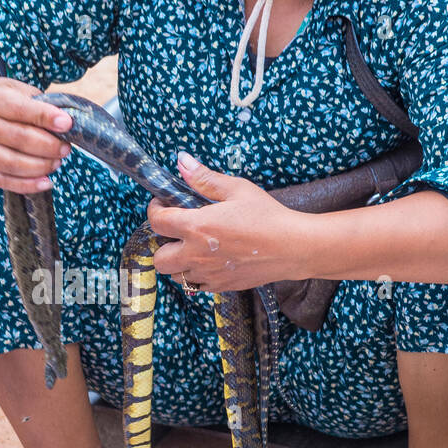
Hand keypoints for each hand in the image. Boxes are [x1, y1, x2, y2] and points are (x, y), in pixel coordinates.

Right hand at [0, 79, 72, 194]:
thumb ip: (39, 104)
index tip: (67, 124)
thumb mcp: (18, 89)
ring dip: (40, 166)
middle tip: (65, 148)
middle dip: (48, 146)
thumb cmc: (3, 99)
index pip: (20, 109)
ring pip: (11, 163)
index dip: (45, 117)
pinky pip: (3, 180)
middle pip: (17, 138)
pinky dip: (26, 185)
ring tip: (56, 162)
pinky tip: (45, 182)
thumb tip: (64, 124)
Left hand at [148, 152, 311, 291]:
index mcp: (196, 227)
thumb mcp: (237, 189)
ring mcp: (208, 274)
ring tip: (193, 247)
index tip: (163, 205)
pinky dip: (195, 275)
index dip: (155, 210)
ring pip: (175, 275)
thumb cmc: (267, 215)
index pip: (157, 222)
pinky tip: (209, 261)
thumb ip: (204, 178)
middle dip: (162, 243)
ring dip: (177, 262)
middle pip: (158, 258)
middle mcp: (196, 254)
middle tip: (177, 232)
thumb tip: (181, 161)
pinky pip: (195, 286)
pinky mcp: (221, 286)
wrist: (293, 247)